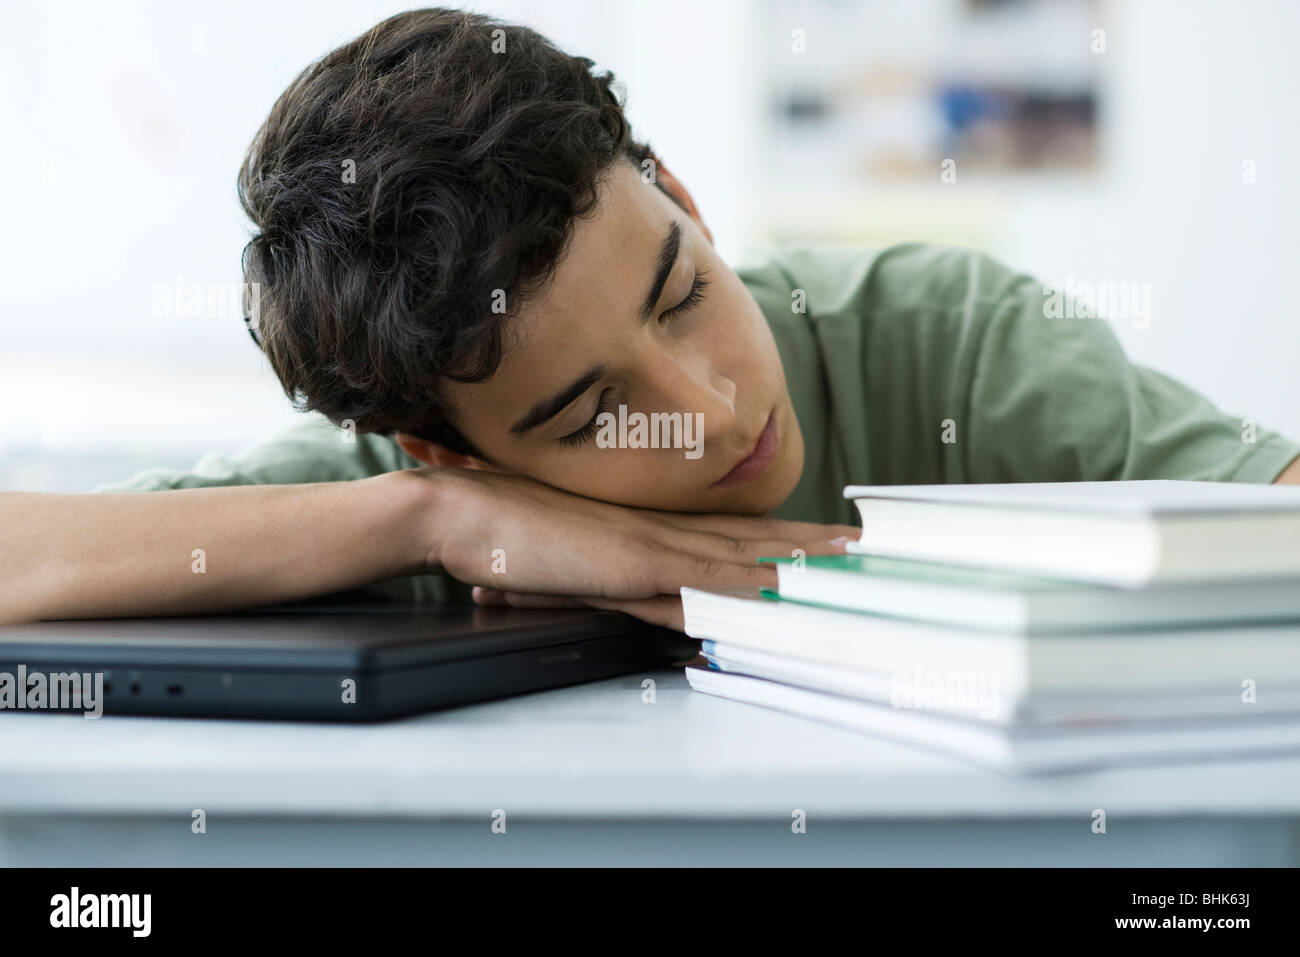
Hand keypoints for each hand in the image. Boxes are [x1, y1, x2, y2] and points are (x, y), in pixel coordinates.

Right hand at [414, 467, 858, 629]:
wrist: (464, 514)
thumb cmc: (511, 535)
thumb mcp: (576, 564)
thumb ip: (617, 581)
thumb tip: (658, 606)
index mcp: (651, 528)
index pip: (734, 534)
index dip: (785, 538)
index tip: (826, 542)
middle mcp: (662, 530)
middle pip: (754, 538)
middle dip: (812, 546)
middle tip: (865, 547)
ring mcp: (651, 543)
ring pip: (741, 554)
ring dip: (797, 560)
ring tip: (848, 564)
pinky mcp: (631, 561)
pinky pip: (700, 578)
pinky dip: (746, 584)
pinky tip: (782, 591)